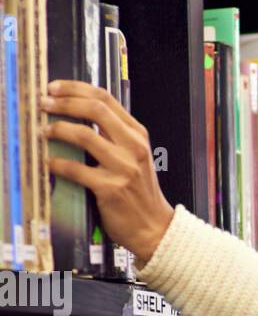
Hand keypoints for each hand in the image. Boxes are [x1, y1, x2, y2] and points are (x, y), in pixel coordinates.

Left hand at [40, 81, 174, 263]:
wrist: (154, 227)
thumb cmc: (140, 193)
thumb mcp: (134, 157)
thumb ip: (114, 136)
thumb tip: (77, 116)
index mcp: (137, 135)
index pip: (105, 98)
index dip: (76, 88)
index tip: (55, 88)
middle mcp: (133, 147)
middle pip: (94, 109)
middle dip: (63, 102)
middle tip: (44, 103)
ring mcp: (123, 168)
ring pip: (84, 135)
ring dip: (58, 129)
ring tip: (45, 131)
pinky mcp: (110, 189)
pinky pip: (76, 170)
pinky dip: (58, 164)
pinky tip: (50, 162)